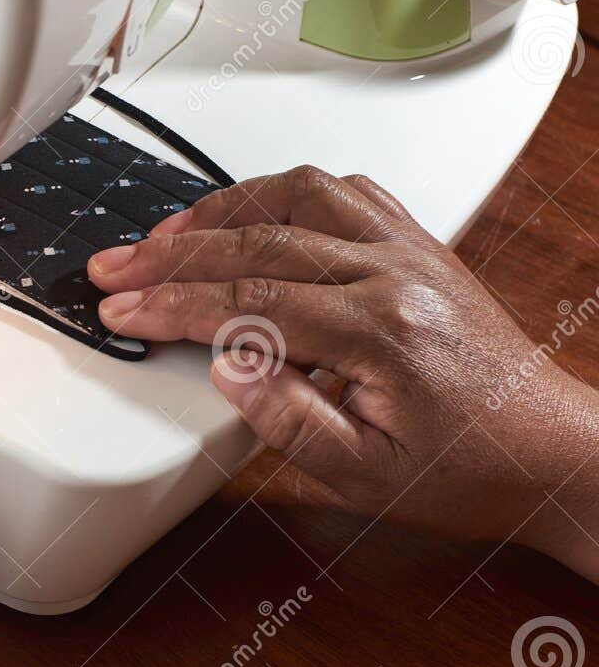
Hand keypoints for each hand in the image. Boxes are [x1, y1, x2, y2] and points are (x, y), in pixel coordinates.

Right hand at [86, 166, 598, 578]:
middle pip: (258, 236)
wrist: (550, 455)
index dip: (171, 303)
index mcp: (382, 330)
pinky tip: (249, 210)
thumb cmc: (466, 472)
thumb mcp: (366, 477)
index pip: (250, 298)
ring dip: (222, 207)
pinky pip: (343, 189)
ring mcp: (410, 250)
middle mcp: (396, 273)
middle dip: (171, 252)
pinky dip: (281, 191)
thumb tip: (225, 364)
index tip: (122, 308)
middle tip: (116, 265)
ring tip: (166, 233)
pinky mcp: (418, 244)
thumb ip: (288, 420)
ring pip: (298, 193)